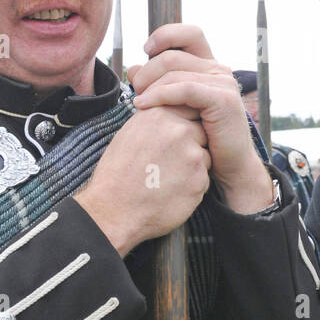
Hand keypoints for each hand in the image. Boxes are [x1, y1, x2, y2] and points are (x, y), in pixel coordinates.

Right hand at [74, 106, 209, 255]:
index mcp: (160, 116)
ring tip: (167, 179)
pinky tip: (171, 192)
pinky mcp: (199, 181)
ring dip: (193, 167)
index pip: (188, 110)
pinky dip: (192, 186)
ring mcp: (192, 156)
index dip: (184, 125)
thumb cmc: (117, 174)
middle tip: (171, 162)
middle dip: (192, 145)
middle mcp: (179, 131)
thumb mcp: (129, 134)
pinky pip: (204, 179)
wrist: (113, 210)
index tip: (176, 139)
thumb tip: (171, 113)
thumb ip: (155, 120)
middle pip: (201, 132)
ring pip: (205, 157)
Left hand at [128, 23, 273, 212]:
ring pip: (175, 72)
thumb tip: (133, 68)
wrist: (227, 168)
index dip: (166, 35)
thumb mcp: (174, 107)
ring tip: (136, 103)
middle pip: (173, 54)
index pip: (190, 34)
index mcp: (209, 67)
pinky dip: (159, 95)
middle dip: (147, 71)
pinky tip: (142, 106)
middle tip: (135, 90)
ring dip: (149, 86)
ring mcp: (224, 83)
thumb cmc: (199, 139)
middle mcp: (219, 70)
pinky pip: (184, 89)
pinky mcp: (223, 99)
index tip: (146, 49)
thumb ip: (156, 85)